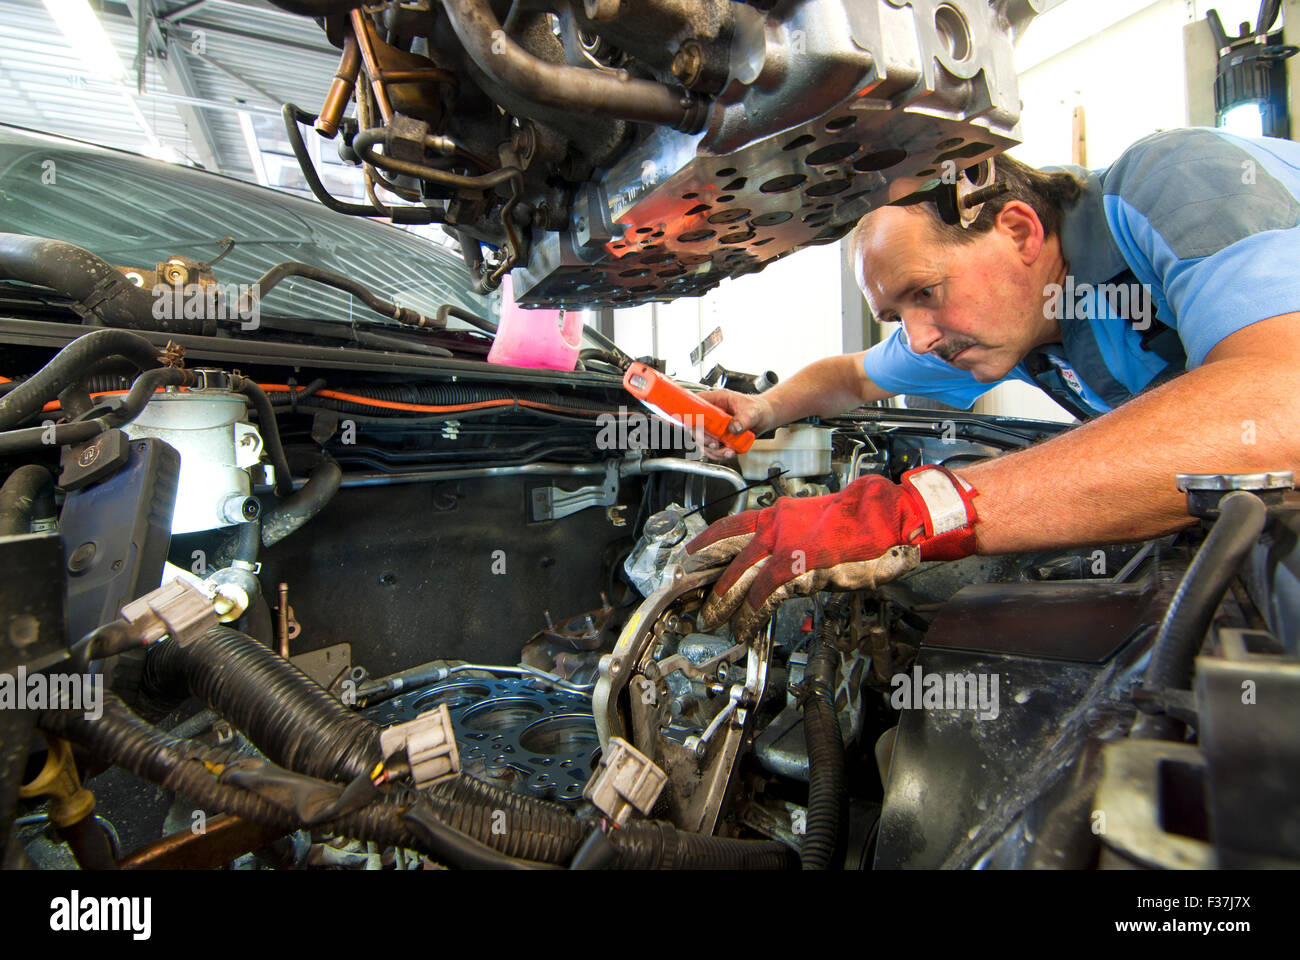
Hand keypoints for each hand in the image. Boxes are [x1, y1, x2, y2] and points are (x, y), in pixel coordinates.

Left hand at [685, 467, 978, 642]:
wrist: (891, 518)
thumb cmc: (863, 520)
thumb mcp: (816, 523)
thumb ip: (791, 540)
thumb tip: (775, 561)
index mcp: (780, 514)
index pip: (731, 526)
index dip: (707, 543)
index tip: (690, 555)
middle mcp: (778, 527)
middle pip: (729, 554)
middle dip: (706, 577)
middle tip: (689, 594)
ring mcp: (789, 547)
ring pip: (743, 577)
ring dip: (725, 602)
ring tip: (712, 619)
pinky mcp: (802, 569)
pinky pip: (767, 595)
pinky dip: (751, 614)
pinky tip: (744, 626)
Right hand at [696, 390, 773, 460]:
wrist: (765, 417)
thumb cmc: (758, 408)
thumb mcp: (753, 411)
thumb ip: (744, 419)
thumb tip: (734, 427)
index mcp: (716, 400)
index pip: (696, 405)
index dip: (692, 416)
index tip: (697, 426)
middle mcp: (712, 415)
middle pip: (695, 427)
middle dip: (703, 439)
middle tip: (714, 444)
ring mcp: (715, 428)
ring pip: (704, 442)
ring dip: (714, 451)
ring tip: (728, 451)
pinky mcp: (720, 439)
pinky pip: (714, 450)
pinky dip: (720, 455)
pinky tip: (730, 452)